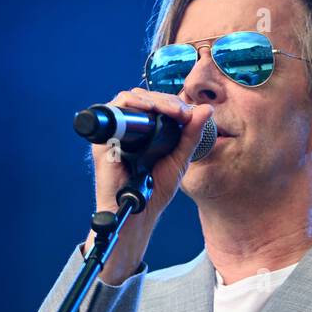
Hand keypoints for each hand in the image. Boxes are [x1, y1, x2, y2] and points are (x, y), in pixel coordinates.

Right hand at [91, 87, 213, 218]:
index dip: (173, 103)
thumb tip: (207, 109)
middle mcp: (129, 130)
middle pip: (144, 97)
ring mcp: (116, 133)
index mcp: (146, 132)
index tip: (188, 114)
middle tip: (181, 112)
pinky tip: (148, 111)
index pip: (157, 104)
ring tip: (170, 111)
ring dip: (152, 100)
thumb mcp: (179, 160)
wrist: (139, 213)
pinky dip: (132, 105)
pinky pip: (114, 111)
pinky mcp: (104, 139)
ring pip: (130, 99)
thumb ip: (191, 135)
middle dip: (165, 100)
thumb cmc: (155, 192)